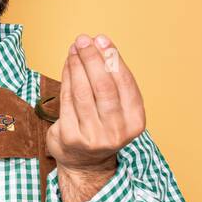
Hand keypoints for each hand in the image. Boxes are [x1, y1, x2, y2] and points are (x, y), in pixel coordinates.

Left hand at [47, 33, 146, 170]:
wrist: (86, 162)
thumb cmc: (103, 126)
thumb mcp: (118, 107)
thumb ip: (113, 79)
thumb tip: (101, 43)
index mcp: (135, 122)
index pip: (125, 83)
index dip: (112, 58)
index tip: (101, 39)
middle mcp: (117, 132)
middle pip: (103, 86)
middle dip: (92, 58)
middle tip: (83, 40)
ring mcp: (93, 137)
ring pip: (83, 92)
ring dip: (77, 65)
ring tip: (74, 50)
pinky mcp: (71, 137)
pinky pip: (67, 100)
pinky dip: (66, 78)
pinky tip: (67, 66)